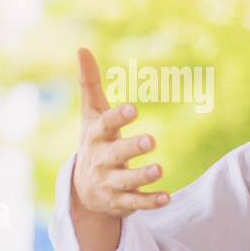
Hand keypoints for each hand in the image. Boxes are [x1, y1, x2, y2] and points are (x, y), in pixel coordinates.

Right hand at [72, 47, 168, 217]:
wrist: (82, 188)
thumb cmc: (94, 141)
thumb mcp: (91, 114)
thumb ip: (90, 84)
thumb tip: (82, 48)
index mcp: (95, 136)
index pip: (104, 125)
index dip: (118, 117)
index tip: (134, 109)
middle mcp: (101, 159)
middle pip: (116, 153)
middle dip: (132, 148)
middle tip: (152, 140)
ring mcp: (109, 181)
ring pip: (126, 180)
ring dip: (142, 175)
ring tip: (160, 169)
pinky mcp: (121, 201)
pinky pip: (136, 202)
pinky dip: (150, 201)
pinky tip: (167, 197)